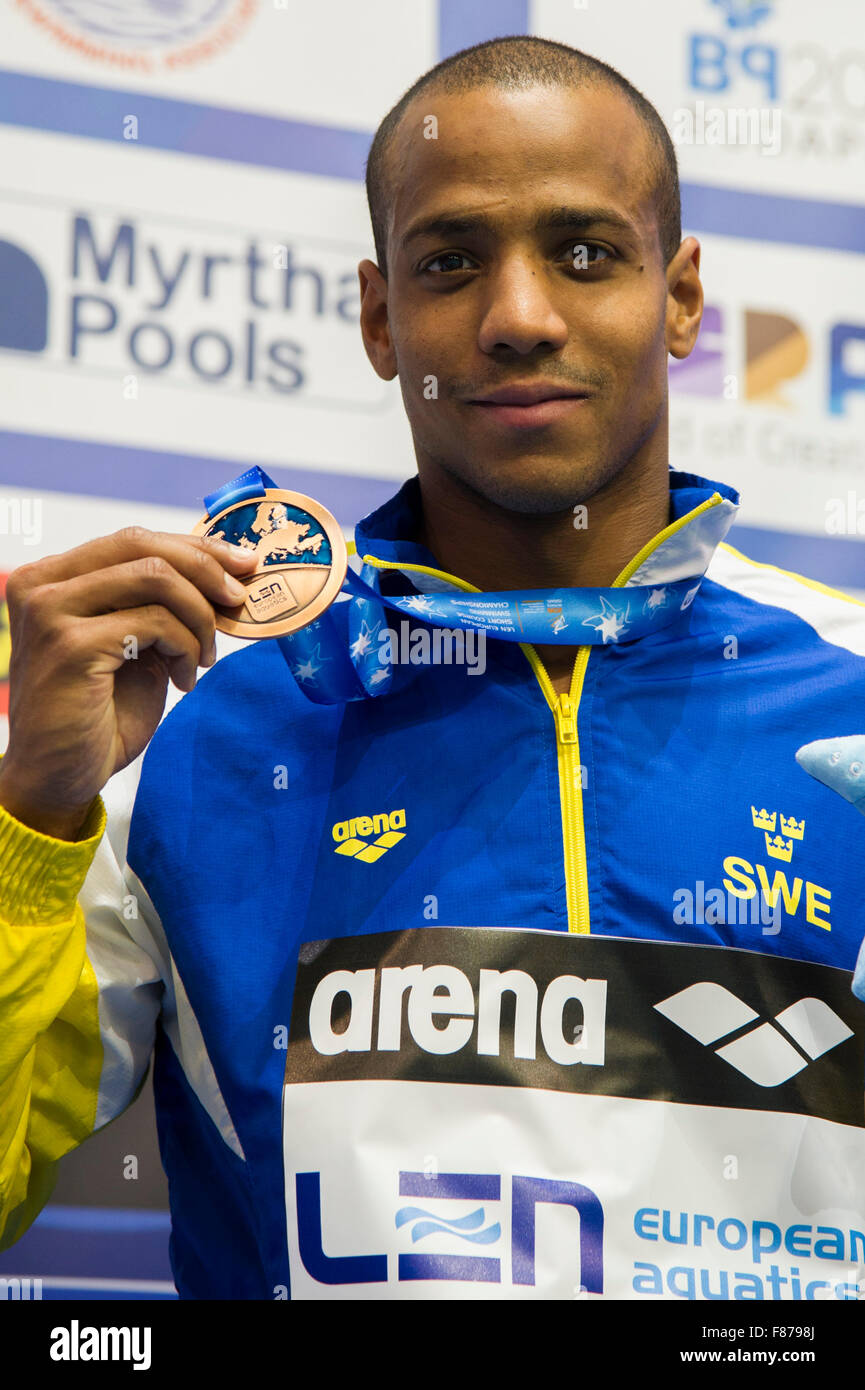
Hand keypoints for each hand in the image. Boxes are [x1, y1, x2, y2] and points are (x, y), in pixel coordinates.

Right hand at [0, 527, 258, 839]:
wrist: (58, 778)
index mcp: (51, 577)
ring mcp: (50, 612)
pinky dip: (185, 647)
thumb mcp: (134, 645)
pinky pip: (154, 622)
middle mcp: (40, 585)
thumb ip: (157, 605)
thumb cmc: (98, 716)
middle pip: (143, 546)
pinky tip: (184, 680)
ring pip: (155, 577)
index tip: (242, 564)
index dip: (195, 547)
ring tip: (205, 657)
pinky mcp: (69, 645)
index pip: (132, 540)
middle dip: (206, 569)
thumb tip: (225, 569)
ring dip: (197, 617)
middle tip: (239, 601)